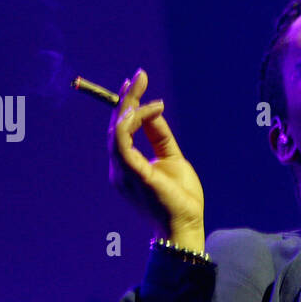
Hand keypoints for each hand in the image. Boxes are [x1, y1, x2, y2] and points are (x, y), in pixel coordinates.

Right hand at [108, 68, 205, 242]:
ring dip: (128, 105)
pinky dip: (131, 121)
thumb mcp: (171, 158)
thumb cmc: (180, 198)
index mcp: (127, 165)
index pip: (120, 130)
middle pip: (115, 126)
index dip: (126, 106)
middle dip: (126, 99)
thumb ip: (160, 136)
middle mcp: (119, 167)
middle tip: (138, 76)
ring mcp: (122, 171)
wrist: (185, 225)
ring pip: (116, 130)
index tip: (137, 84)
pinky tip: (145, 109)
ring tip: (140, 85)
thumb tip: (154, 110)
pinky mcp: (131, 173)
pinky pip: (122, 141)